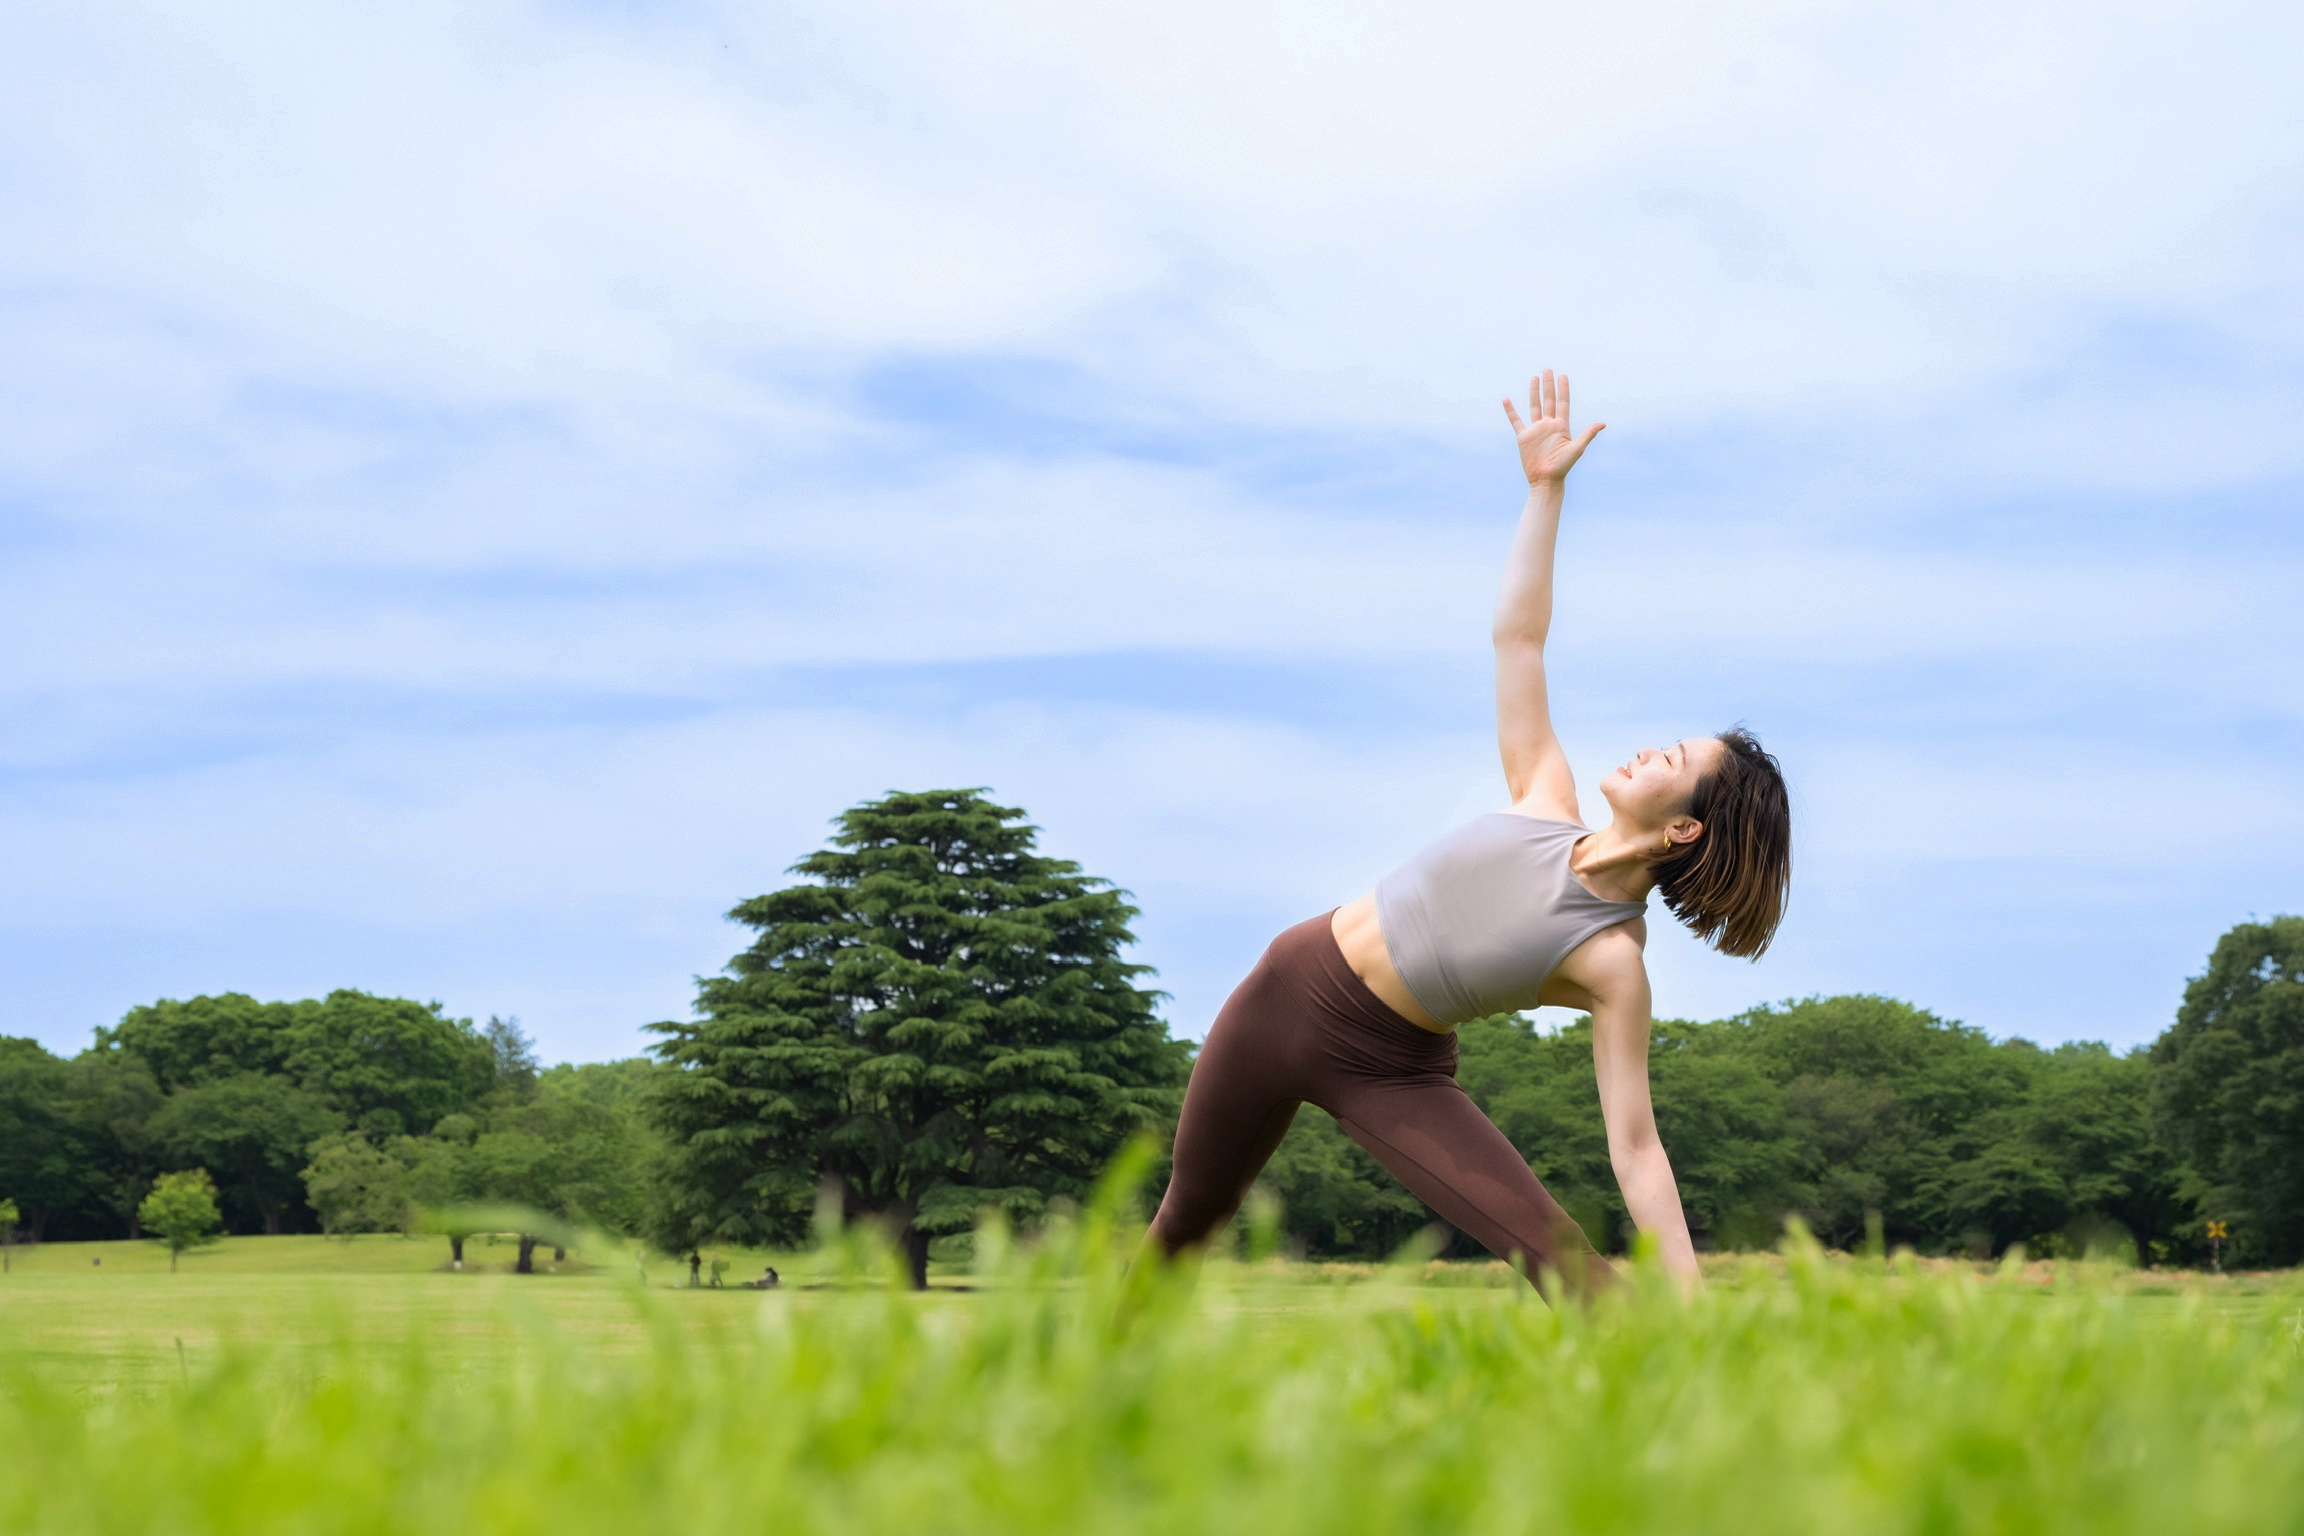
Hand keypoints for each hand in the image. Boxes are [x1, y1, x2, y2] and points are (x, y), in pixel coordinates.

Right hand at [1502, 369, 1604, 485]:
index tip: (1563, 375)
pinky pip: (1516, 421)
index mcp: (1562, 426)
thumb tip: (1603, 423)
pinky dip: (1511, 411)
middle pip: (1549, 400)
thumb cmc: (1563, 467)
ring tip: (1534, 378)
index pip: (1562, 403)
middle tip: (1548, 370)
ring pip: (1534, 406)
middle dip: (1548, 385)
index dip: (1563, 389)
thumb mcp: (1577, 449)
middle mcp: (1549, 425)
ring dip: (1534, 392)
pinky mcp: (1524, 437)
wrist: (1546, 480)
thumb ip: (1588, 434)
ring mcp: (1536, 430)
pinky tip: (1507, 400)